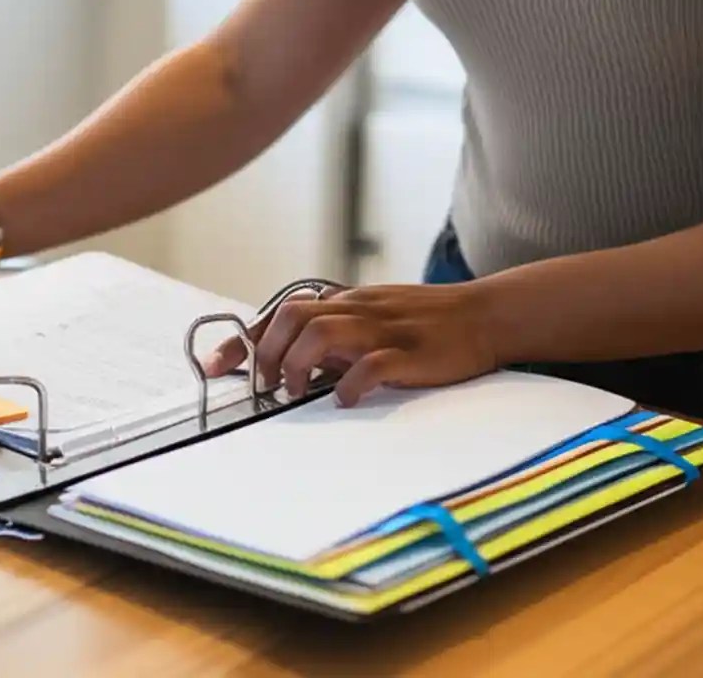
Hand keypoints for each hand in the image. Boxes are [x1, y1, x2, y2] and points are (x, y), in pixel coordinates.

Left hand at [202, 283, 501, 405]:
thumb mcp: (374, 318)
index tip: (216, 366)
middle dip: (268, 353)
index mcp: (346, 302)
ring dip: (298, 366)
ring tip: (297, 393)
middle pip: (293, 316)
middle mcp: (357, 310)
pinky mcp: (408, 353)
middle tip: (269, 386)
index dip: (244, 339)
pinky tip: (344, 399)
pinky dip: (348, 385)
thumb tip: (294, 361)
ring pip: (322, 333)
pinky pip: (369, 365)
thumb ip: (336, 333)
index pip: (282, 312)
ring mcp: (383, 330)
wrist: (486, 315)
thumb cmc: (427, 323)